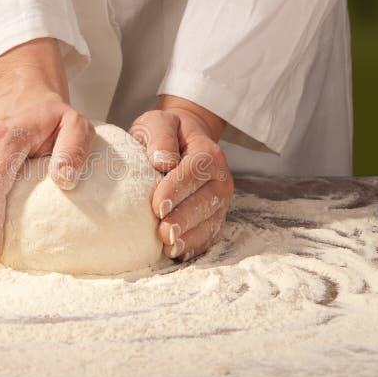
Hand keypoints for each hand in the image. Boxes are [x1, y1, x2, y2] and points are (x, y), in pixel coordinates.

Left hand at [130, 95, 233, 260]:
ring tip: (169, 247)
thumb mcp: (157, 123)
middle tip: (164, 233)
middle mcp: (220, 177)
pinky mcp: (215, 216)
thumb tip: (163, 162)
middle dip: (184, 219)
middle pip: (206, 200)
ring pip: (210, 221)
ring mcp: (220, 199)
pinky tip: (178, 253)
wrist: (182, 141)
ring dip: (190, 237)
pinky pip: (209, 234)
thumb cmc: (166, 134)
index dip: (178, 189)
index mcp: (208, 152)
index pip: (196, 170)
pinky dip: (195, 245)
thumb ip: (160, 137)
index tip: (157, 205)